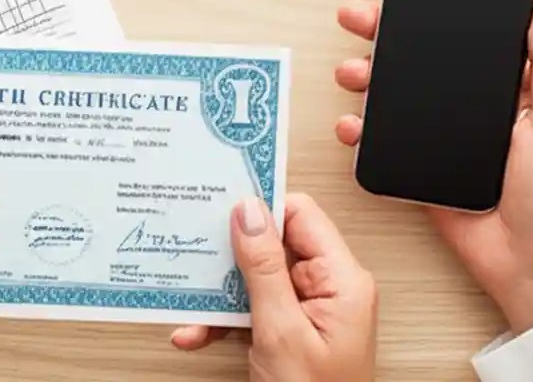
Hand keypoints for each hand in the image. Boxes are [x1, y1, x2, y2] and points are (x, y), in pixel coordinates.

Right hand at [170, 194, 376, 381]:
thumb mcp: (281, 331)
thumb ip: (262, 268)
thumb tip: (248, 211)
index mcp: (343, 279)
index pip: (301, 215)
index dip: (261, 205)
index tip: (220, 199)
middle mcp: (330, 288)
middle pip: (272, 244)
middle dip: (229, 255)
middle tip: (193, 250)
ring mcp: (309, 310)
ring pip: (254, 278)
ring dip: (218, 293)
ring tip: (189, 305)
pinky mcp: (289, 330)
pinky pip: (251, 308)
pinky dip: (221, 320)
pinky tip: (196, 332)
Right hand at [335, 0, 532, 332]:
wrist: (531, 262)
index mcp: (508, 90)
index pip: (464, 41)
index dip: (432, 16)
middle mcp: (472, 109)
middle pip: (420, 62)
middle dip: (384, 38)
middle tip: (357, 19)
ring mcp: (442, 139)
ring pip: (395, 97)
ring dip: (366, 79)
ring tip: (351, 72)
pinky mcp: (421, 169)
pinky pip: (384, 143)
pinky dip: (361, 131)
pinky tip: (352, 124)